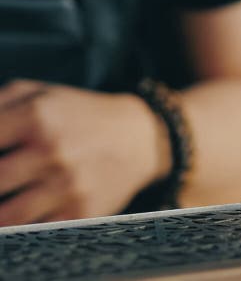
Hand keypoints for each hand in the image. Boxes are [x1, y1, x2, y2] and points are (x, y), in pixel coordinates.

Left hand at [0, 80, 169, 225]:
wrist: (141, 138)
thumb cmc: (79, 114)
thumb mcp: (39, 93)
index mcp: (36, 116)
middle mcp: (51, 151)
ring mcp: (66, 185)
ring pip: (4, 217)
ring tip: (7, 199)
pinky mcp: (80, 213)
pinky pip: (32, 232)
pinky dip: (17, 230)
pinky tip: (16, 218)